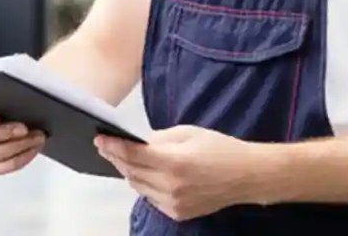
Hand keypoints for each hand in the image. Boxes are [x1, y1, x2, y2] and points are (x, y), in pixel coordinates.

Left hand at [95, 125, 267, 220]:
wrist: (247, 176)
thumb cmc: (219, 148)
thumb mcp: (188, 133)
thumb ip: (158, 138)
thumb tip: (134, 141)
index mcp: (175, 162)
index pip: (133, 154)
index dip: (113, 145)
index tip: (99, 138)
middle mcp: (172, 186)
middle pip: (131, 171)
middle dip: (116, 157)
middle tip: (104, 145)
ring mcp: (174, 203)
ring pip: (137, 186)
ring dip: (128, 171)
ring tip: (120, 157)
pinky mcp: (178, 213)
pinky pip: (150, 197)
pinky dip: (143, 184)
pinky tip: (143, 173)